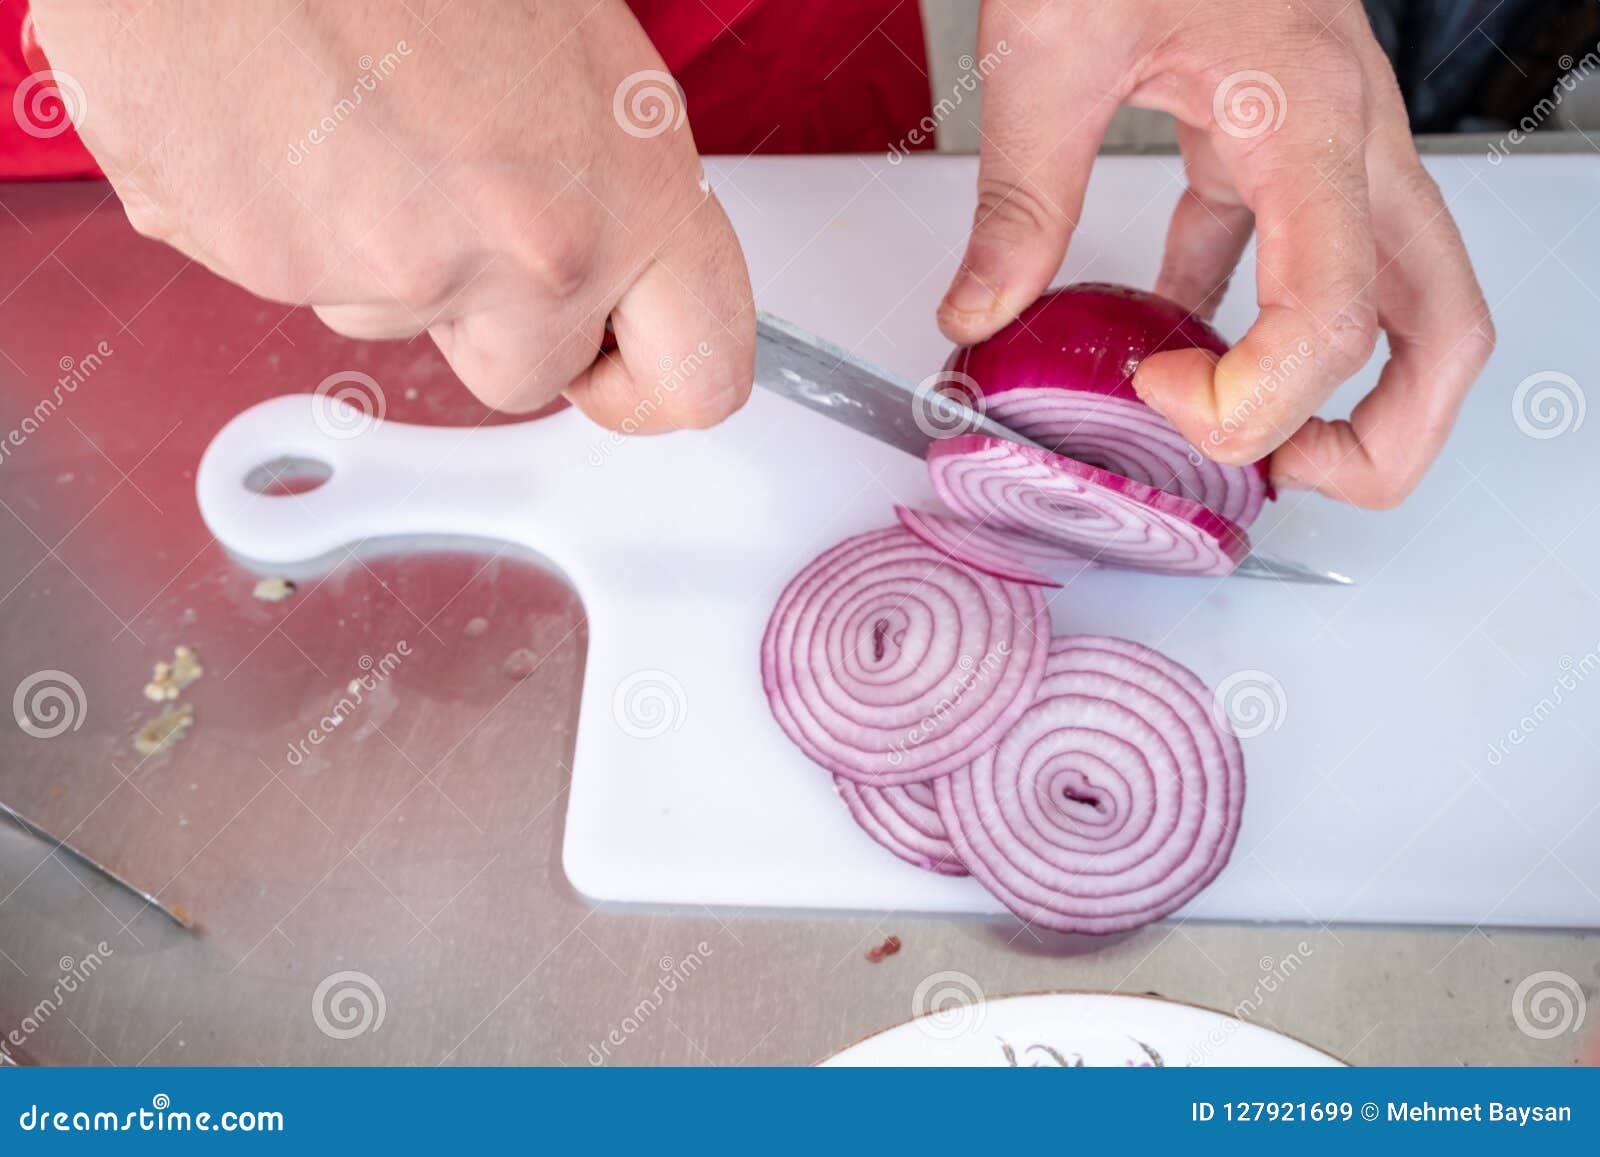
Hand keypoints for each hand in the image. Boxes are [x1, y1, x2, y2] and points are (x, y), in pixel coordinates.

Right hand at [30, 0, 754, 429]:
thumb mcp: (570, 31)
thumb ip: (600, 162)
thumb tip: (602, 218)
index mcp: (631, 185)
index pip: (699, 373)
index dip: (654, 382)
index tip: (622, 362)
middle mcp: (528, 249)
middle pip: (527, 373)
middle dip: (496, 316)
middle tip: (463, 202)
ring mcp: (395, 270)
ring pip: (400, 321)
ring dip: (383, 249)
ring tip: (358, 107)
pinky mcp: (269, 267)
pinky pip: (291, 278)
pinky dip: (284, 218)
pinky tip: (286, 113)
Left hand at [939, 0, 1493, 508]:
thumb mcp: (1050, 50)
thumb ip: (1019, 198)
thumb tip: (981, 316)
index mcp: (1304, 118)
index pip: (1335, 313)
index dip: (1252, 395)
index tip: (1159, 390)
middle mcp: (1349, 142)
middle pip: (1441, 328)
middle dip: (1383, 437)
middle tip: (1283, 477)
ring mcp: (1335, 148)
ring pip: (1407, 304)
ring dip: (1346, 395)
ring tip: (1238, 435)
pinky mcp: (1289, 146)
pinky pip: (1306, 264)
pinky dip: (1257, 326)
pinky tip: (1175, 341)